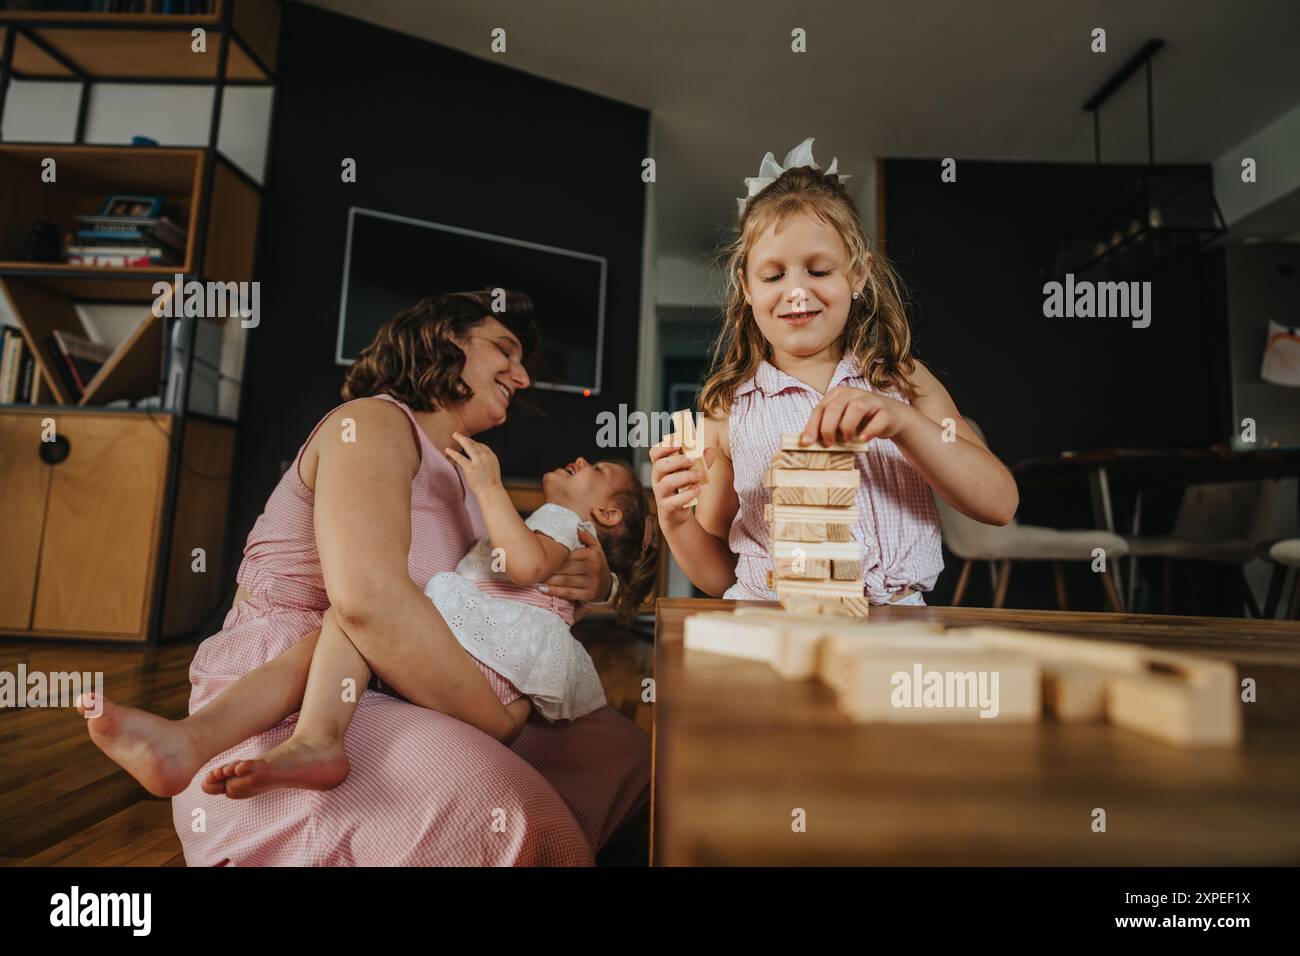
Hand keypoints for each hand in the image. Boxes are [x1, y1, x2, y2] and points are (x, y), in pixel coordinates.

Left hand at [444, 432, 501, 494]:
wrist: (491, 491)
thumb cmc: (491, 483)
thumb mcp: (492, 468)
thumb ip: (486, 461)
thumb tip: (478, 458)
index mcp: (491, 456)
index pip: (482, 445)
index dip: (474, 443)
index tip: (468, 442)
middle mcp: (485, 456)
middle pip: (474, 443)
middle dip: (466, 438)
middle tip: (457, 434)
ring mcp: (478, 462)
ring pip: (468, 446)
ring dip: (461, 439)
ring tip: (454, 435)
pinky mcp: (470, 468)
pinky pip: (460, 458)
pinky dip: (453, 453)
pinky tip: (447, 450)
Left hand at [539, 528, 611, 601]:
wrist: (607, 585)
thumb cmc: (596, 563)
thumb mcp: (596, 548)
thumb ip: (586, 537)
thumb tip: (576, 528)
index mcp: (593, 554)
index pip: (569, 555)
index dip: (554, 558)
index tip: (541, 557)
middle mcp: (594, 568)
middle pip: (566, 568)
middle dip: (550, 570)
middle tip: (534, 568)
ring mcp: (592, 582)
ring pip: (565, 581)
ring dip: (549, 581)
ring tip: (535, 578)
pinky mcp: (589, 594)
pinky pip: (568, 593)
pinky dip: (554, 591)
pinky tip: (542, 589)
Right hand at [649, 434, 711, 529]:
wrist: (678, 512)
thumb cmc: (683, 488)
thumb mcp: (692, 472)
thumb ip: (701, 461)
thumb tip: (710, 450)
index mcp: (661, 467)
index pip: (655, 453)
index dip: (664, 446)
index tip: (679, 442)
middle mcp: (657, 479)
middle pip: (660, 466)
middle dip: (677, 461)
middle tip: (692, 460)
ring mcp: (660, 493)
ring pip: (667, 482)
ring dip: (685, 477)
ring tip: (699, 475)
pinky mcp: (667, 507)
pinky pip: (675, 500)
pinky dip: (688, 494)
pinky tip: (697, 489)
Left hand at [800, 385, 914, 446]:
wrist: (891, 418)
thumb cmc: (861, 421)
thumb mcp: (841, 421)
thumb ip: (826, 427)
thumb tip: (806, 442)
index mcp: (838, 394)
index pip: (820, 408)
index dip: (812, 426)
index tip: (807, 443)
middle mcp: (853, 393)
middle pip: (835, 407)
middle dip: (828, 428)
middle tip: (828, 443)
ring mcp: (871, 400)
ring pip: (855, 408)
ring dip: (847, 427)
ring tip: (847, 439)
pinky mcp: (886, 410)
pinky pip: (877, 420)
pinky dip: (869, 431)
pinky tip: (863, 439)